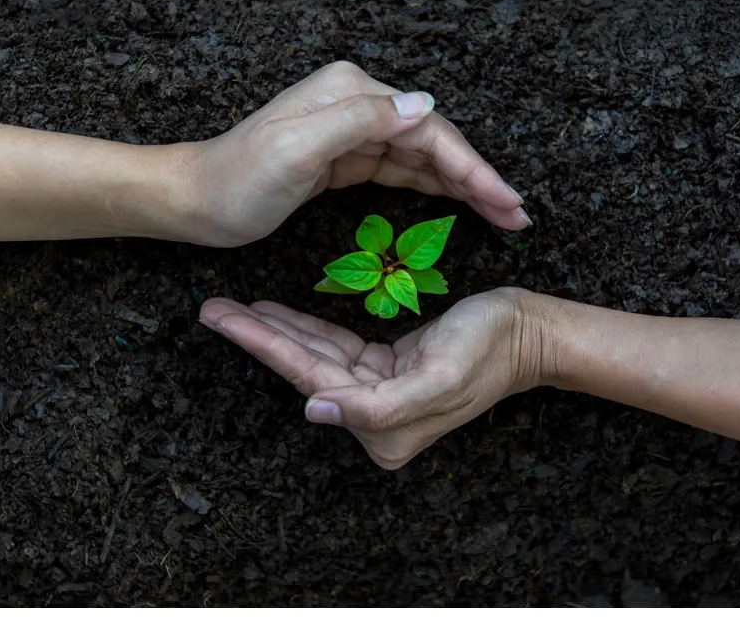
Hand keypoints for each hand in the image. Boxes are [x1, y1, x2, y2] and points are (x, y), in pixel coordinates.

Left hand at [164, 61, 530, 246]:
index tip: (505, 201)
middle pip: (434, 141)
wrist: (196, 201)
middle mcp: (357, 103)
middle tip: (517, 215)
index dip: (472, 166)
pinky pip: (401, 171)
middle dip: (478, 178)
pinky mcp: (345, 158)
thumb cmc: (239, 180)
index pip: (428, 129)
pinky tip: (458, 203)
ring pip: (422, 158)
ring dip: (463, 185)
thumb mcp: (296, 150)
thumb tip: (424, 105)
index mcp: (352, 93)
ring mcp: (352, 130)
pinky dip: (433, 187)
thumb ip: (359, 122)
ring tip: (501, 215)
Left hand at [198, 287, 542, 467]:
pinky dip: (306, 328)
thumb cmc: (489, 350)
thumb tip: (315, 413)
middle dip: (258, 338)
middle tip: (211, 309)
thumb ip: (378, 408)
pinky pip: (336, 347)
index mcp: (385, 431)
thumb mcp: (438, 379)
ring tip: (230, 307)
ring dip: (275, 330)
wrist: (527, 332)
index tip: (226, 320)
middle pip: (306, 371)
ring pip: (315, 357)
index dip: (266, 348)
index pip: (312, 382)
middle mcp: (376, 420)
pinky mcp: (386, 369)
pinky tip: (273, 313)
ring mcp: (380, 394)